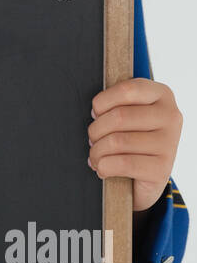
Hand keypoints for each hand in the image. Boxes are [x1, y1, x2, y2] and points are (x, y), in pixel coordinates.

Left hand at [87, 77, 182, 212]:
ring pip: (117, 142)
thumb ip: (117, 104)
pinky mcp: (162, 168)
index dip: (102, 102)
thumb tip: (96, 113)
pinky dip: (104, 167)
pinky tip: (103, 168)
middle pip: (119, 117)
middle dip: (95, 130)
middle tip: (93, 139)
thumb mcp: (130, 112)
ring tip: (95, 156)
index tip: (96, 113)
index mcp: (161, 95)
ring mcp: (168, 143)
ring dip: (97, 152)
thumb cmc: (133, 136)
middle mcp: (170, 116)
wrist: (149, 172)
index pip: (127, 90)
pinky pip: (123, 164)